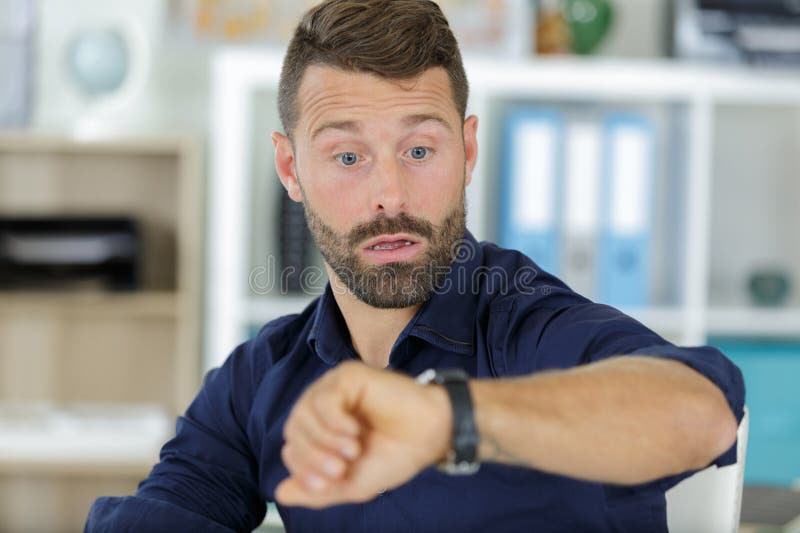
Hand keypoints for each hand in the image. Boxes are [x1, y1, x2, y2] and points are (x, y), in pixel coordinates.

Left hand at [275, 361, 450, 507]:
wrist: (429, 436)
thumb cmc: (394, 456)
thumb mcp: (351, 484)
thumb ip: (316, 490)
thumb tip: (280, 494)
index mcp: (321, 430)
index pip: (292, 447)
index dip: (304, 469)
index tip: (329, 483)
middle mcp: (323, 406)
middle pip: (294, 430)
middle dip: (313, 456)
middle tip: (340, 469)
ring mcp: (334, 388)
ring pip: (304, 412)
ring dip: (325, 440)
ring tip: (353, 451)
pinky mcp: (348, 375)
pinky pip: (324, 398)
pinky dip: (334, 420)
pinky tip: (355, 431)